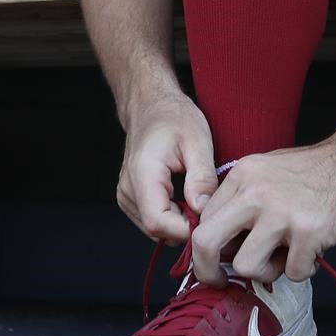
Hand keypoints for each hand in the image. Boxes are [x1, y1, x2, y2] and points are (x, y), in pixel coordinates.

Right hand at [116, 90, 218, 244]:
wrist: (151, 106)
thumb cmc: (173, 118)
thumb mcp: (197, 141)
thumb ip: (202, 177)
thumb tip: (203, 210)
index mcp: (142, 174)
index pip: (158, 222)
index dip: (186, 229)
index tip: (209, 218)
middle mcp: (128, 190)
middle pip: (158, 230)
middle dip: (187, 226)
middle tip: (209, 205)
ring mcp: (126, 197)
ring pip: (157, 230)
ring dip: (180, 222)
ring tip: (197, 196)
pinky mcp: (131, 200)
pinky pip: (154, 221)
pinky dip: (173, 216)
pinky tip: (185, 197)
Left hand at [190, 137, 335, 286]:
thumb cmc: (317, 171)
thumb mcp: (267, 172)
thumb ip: (242, 199)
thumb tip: (220, 241)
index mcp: (242, 176)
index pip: (203, 220)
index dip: (205, 249)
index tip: (217, 262)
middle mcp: (256, 192)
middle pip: (206, 242)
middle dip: (208, 271)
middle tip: (220, 282)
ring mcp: (281, 211)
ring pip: (246, 266)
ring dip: (267, 272)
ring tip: (286, 257)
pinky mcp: (309, 230)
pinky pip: (291, 272)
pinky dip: (303, 269)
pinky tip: (313, 251)